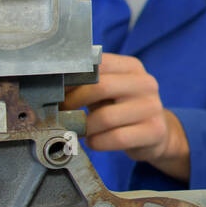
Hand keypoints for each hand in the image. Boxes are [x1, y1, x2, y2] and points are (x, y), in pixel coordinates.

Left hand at [60, 53, 189, 178]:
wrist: (154, 134)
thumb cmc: (121, 109)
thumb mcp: (108, 91)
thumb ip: (87, 83)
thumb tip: (51, 86)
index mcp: (132, 67)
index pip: (97, 64)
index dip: (71, 78)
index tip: (55, 91)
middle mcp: (146, 83)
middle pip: (100, 87)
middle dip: (74, 102)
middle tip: (61, 113)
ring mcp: (152, 107)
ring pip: (106, 117)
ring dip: (85, 127)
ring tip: (78, 131)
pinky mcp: (154, 131)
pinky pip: (117, 138)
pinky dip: (98, 142)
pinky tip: (94, 141)